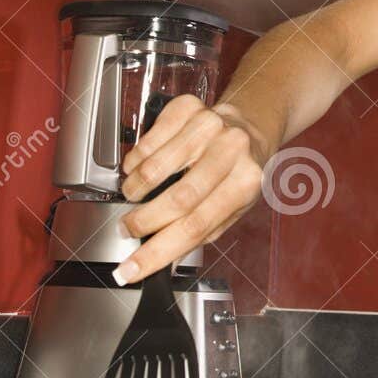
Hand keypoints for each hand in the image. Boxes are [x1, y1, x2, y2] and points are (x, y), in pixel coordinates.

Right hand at [112, 96, 272, 283]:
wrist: (251, 125)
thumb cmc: (240, 170)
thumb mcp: (234, 207)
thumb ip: (202, 232)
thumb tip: (163, 258)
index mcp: (245, 183)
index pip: (196, 227)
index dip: (158, 252)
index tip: (129, 270)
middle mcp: (231, 151)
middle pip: (178, 198)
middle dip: (142, 222)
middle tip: (126, 229)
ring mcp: (210, 126)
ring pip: (156, 168)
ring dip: (136, 188)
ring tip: (135, 195)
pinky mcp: (189, 107)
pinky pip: (148, 139)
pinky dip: (136, 159)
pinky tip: (141, 167)